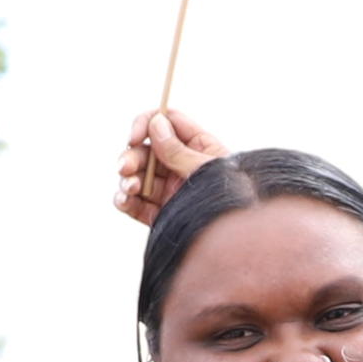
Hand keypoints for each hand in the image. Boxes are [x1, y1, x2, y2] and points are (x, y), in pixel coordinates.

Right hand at [113, 108, 230, 223]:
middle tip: (124, 168)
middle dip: (132, 157)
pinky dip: (126, 201)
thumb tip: (156, 122)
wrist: (239, 238)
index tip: (134, 138)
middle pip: (147, 152)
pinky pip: (137, 204)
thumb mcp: (208, 170)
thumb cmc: (233, 198)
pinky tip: (123, 200)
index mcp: (197, 146)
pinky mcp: (162, 214)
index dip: (146, 124)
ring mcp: (170, 190)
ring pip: (138, 177)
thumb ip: (179, 150)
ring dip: (127, 180)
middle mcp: (180, 165)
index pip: (167, 123)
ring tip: (129, 187)